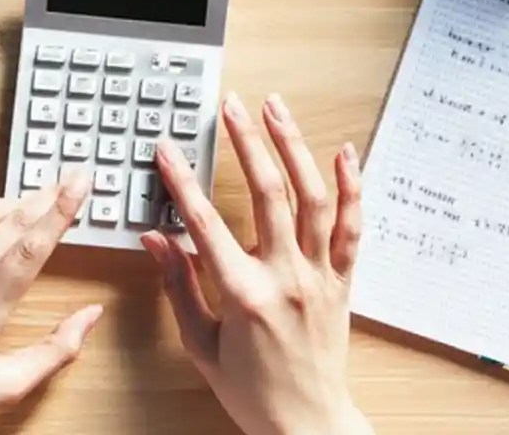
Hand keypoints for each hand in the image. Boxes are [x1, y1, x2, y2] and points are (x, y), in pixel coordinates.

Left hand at [0, 177, 99, 433]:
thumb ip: (53, 353)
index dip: (60, 212)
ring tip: (34, 197)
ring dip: (11, 200)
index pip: (31, 250)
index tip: (79, 185)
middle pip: (10, 224)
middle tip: (68, 180)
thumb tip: (91, 315)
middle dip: (45, 197)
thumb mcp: (0, 389)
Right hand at [142, 93, 372, 434]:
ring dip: (295, 148)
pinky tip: (344, 152)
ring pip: (313, 198)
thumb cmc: (252, 392)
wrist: (308, 424)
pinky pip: (352, 227)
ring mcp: (320, 276)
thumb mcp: (201, 343)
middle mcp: (287, 278)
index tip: (168, 148)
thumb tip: (155, 240)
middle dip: (247, 142)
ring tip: (278, 110)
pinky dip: (352, 187)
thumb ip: (178, 286)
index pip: (206, 223)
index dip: (183, 180)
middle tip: (231, 105)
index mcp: (244, 295)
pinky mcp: (343, 280)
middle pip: (268, 193)